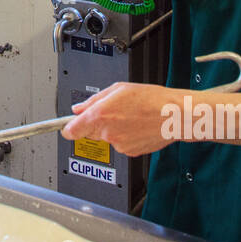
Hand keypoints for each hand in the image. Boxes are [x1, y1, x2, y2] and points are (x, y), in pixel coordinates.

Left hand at [60, 82, 178, 156]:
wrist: (174, 116)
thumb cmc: (152, 99)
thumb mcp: (118, 89)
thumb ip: (93, 100)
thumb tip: (79, 108)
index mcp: (100, 115)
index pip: (71, 130)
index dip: (68, 128)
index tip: (66, 127)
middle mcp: (107, 133)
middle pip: (88, 133)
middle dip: (95, 124)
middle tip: (111, 113)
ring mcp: (119, 145)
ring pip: (106, 138)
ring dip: (112, 130)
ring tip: (130, 117)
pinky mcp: (130, 152)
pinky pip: (120, 144)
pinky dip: (125, 137)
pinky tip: (136, 126)